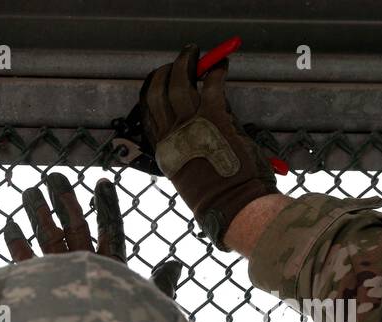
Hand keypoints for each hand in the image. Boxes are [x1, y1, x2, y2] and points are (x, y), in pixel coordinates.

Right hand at [5, 174, 182, 297]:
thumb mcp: (151, 302)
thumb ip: (161, 282)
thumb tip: (176, 264)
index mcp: (112, 268)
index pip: (110, 230)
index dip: (107, 206)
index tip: (102, 183)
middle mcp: (85, 270)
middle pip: (75, 228)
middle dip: (64, 201)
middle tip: (55, 177)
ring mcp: (60, 278)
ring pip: (48, 239)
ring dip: (39, 214)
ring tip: (29, 191)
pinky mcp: (38, 289)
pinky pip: (26, 264)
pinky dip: (18, 245)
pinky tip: (11, 225)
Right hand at [138, 44, 276, 248]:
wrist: (233, 206)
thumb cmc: (219, 197)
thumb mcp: (192, 174)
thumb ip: (191, 146)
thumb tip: (201, 119)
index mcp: (163, 151)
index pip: (148, 114)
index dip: (153, 92)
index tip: (161, 79)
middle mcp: (171, 135)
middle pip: (156, 93)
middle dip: (164, 72)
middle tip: (179, 62)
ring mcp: (190, 124)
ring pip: (178, 81)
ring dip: (186, 62)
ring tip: (194, 54)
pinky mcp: (214, 116)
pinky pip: (211, 82)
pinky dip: (217, 70)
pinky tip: (222, 66)